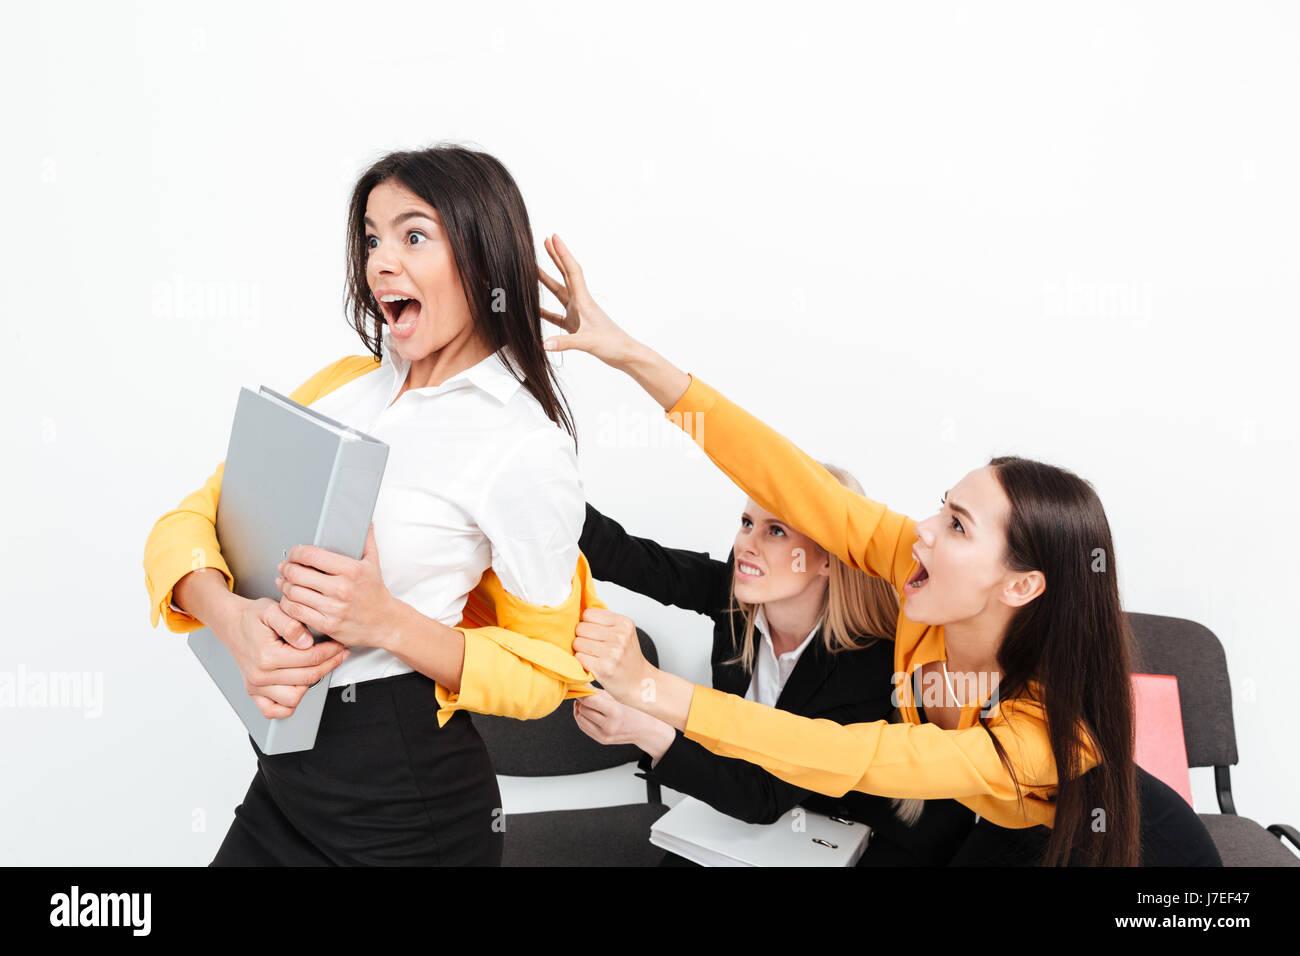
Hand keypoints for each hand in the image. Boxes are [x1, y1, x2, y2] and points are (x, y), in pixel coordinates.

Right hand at [209, 595, 349, 719]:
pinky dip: (289, 705)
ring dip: (311, 684)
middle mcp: (260, 675)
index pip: (310, 659)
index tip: (338, 645)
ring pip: (295, 697)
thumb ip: (291, 624)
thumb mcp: (272, 610)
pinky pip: (275, 711)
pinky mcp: (254, 693)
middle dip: (329, 664)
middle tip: (337, 653)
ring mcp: (256, 686)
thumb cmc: (252, 618)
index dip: (331, 652)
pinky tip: (298, 687)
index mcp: (266, 656)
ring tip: (318, 667)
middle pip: (308, 678)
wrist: (232, 624)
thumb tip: (306, 641)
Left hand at [275, 524, 402, 650]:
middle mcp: (341, 589)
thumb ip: (366, 540)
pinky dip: (287, 603)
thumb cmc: (375, 592)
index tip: (294, 553)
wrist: (385, 622)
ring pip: (294, 593)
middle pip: (298, 574)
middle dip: (286, 568)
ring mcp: (333, 608)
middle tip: (285, 567)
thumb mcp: (373, 563)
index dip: (296, 552)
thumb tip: (365, 522)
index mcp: (351, 570)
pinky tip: (289, 598)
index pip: (311, 555)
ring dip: (284, 585)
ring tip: (285, 581)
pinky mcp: (327, 624)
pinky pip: (296, 611)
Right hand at [538, 234, 636, 366]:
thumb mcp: (587, 342)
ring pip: (559, 292)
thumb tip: (544, 344)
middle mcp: (580, 303)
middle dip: (555, 257)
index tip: (552, 237)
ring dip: (547, 280)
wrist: (624, 354)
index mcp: (584, 301)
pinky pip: (556, 314)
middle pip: (565, 274)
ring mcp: (577, 313)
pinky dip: (544, 310)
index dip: (562, 253)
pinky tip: (534, 308)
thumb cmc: (611, 345)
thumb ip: (565, 343)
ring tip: (533, 269)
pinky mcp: (575, 326)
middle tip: (544, 241)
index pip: (572, 270)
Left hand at [571, 607, 654, 705]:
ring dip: (581, 650)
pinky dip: (582, 662)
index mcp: (624, 623)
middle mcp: (619, 636)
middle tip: (594, 646)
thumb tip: (577, 614)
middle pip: (581, 627)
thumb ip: (604, 622)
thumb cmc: (628, 659)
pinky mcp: (603, 667)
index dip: (587, 623)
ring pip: (577, 642)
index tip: (593, 632)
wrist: (639, 683)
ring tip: (594, 656)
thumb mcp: (624, 633)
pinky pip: (578, 657)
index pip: (588, 613)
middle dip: (582, 637)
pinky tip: (593, 664)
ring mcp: (611, 652)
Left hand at [573, 689, 672, 749]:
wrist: (646, 730)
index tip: (580, 685)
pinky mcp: (601, 740)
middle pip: (583, 709)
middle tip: (585, 693)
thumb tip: (583, 684)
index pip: (589, 700)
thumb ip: (599, 692)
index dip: (582, 692)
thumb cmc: (636, 711)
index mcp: (615, 712)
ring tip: (586, 702)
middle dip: (582, 700)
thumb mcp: (619, 697)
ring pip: (580, 719)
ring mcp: (604, 735)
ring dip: (580, 709)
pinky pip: (583, 727)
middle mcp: (608, 726)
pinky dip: (582, 718)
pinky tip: (587, 711)